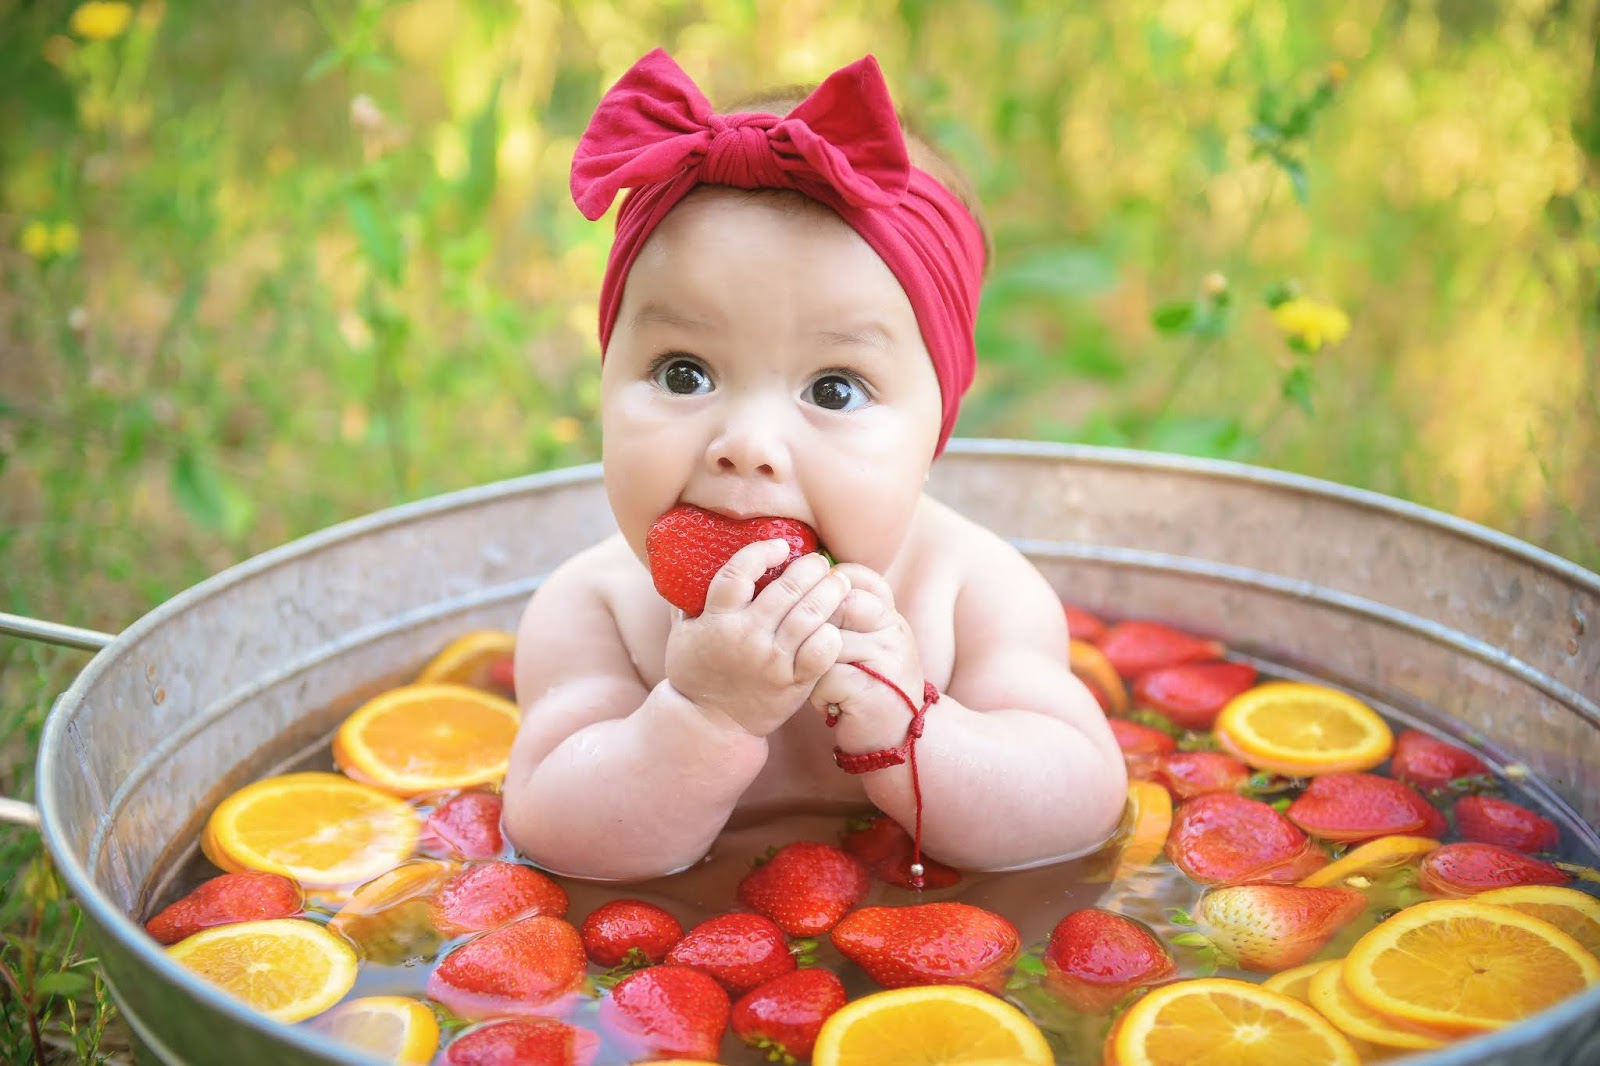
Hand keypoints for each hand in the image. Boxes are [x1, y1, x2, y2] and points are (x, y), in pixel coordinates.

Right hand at [664, 541, 850, 736]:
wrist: (708, 724)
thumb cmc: (695, 672)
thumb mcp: (681, 633)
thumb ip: (688, 599)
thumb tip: (692, 560)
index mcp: (716, 619)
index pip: (739, 573)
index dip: (762, 552)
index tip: (781, 546)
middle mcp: (746, 637)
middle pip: (786, 589)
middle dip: (810, 568)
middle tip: (819, 562)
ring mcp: (772, 661)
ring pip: (810, 615)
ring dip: (829, 592)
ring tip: (838, 582)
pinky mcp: (792, 683)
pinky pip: (822, 651)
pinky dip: (831, 633)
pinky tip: (833, 624)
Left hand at [809, 565, 925, 751]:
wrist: (897, 739)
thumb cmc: (871, 688)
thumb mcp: (870, 644)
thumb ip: (850, 616)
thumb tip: (805, 581)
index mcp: (891, 617)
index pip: (860, 579)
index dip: (830, 585)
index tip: (813, 603)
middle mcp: (894, 633)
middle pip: (840, 605)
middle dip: (815, 626)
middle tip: (808, 650)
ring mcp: (886, 661)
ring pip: (827, 642)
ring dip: (811, 664)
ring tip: (819, 682)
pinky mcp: (871, 691)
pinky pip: (825, 677)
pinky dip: (817, 693)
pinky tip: (828, 703)